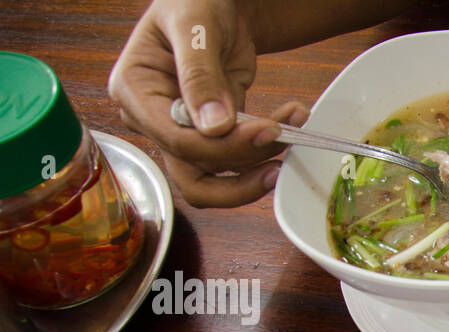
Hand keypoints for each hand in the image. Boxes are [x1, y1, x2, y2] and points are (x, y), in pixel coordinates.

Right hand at [108, 0, 309, 206]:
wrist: (219, 1)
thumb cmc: (196, 1)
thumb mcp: (195, 25)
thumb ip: (200, 74)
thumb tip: (213, 126)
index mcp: (134, 93)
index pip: (177, 140)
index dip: (223, 146)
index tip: (267, 131)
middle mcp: (154, 120)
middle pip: (193, 176)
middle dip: (239, 175)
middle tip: (278, 162)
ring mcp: (184, 132)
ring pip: (219, 177)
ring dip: (259, 163)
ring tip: (294, 132)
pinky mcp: (214, 135)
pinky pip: (240, 156)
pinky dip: (268, 147)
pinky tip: (292, 123)